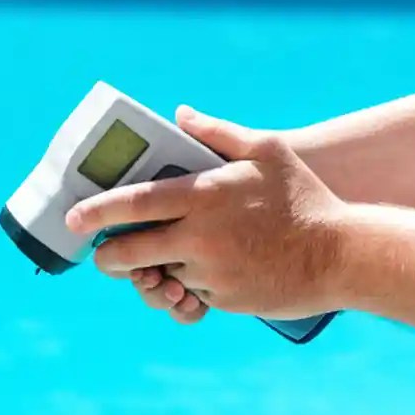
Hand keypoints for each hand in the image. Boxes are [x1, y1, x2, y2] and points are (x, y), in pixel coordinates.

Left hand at [66, 106, 348, 319]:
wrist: (341, 255)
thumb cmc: (303, 197)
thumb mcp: (266, 150)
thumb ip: (218, 132)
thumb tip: (180, 114)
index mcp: (203, 197)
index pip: (135, 204)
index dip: (97, 211)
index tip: (74, 217)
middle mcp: (198, 238)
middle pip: (129, 253)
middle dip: (109, 256)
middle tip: (105, 253)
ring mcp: (209, 273)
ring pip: (160, 275)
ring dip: (156, 270)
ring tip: (164, 261)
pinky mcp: (223, 300)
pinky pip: (190, 295)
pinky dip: (188, 286)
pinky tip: (203, 272)